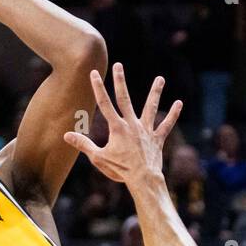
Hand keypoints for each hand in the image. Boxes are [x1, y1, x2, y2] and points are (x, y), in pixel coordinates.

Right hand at [63, 64, 182, 187]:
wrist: (143, 179)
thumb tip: (66, 136)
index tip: (94, 73)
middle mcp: (132, 125)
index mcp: (117, 128)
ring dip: (155, 92)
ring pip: (151, 108)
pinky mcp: (157, 139)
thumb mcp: (98, 158)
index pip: (104, 104)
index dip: (98, 88)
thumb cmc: (120, 170)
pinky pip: (166, 125)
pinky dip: (173, 115)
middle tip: (118, 65)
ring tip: (160, 79)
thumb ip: (83, 144)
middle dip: (120, 81)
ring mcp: (146, 131)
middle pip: (125, 99)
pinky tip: (179, 103)